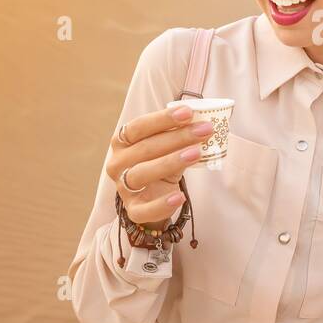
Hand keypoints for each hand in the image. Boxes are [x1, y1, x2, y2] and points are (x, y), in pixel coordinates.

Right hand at [106, 103, 213, 227]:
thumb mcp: (167, 147)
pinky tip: (180, 197)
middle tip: (204, 130)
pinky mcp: (134, 210)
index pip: (138, 127)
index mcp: (122, 142)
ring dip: (170, 162)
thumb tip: (203, 121)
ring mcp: (124, 188)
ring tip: (197, 153)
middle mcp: (118, 164)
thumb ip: (177, 134)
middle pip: (145, 149)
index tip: (188, 112)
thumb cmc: (160, 163)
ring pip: (142, 173)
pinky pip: (145, 209)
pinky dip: (162, 204)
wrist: (153, 198)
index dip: (162, 118)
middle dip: (177, 137)